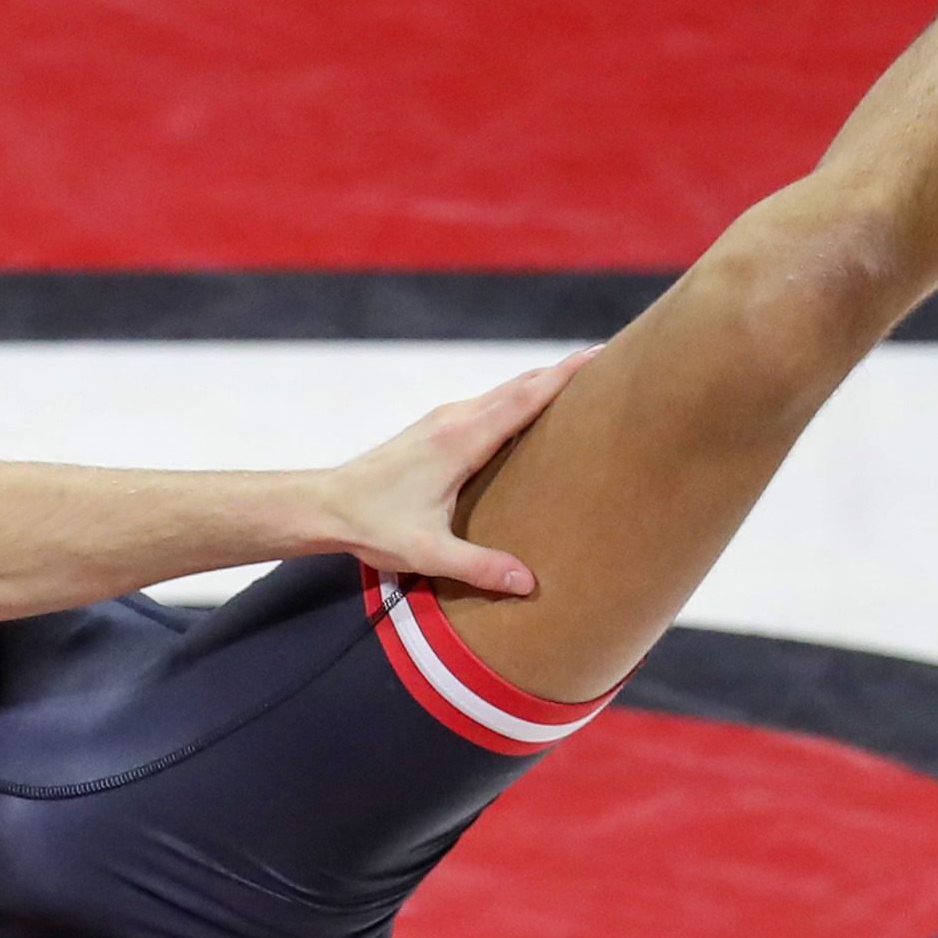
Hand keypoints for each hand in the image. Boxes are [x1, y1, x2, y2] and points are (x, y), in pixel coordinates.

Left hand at [312, 350, 586, 595]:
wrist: (324, 505)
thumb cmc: (372, 527)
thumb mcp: (426, 553)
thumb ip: (477, 567)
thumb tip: (529, 583)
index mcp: (461, 439)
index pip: (525, 397)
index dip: (565, 376)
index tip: (601, 354)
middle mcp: (455, 419)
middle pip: (521, 385)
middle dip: (566, 372)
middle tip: (613, 362)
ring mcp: (444, 419)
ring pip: (505, 391)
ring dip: (543, 383)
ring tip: (586, 383)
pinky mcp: (436, 428)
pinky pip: (490, 404)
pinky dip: (520, 398)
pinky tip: (534, 412)